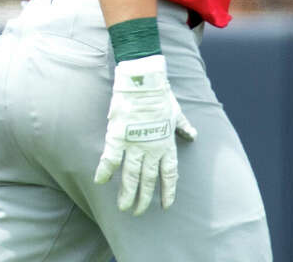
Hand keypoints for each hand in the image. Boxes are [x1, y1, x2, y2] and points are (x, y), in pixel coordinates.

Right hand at [94, 54, 196, 214]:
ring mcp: (134, 143)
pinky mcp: (118, 135)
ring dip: (127, 192)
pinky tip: (99, 181)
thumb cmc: (161, 94)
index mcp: (166, 144)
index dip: (167, 191)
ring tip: (123, 207)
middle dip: (143, 198)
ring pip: (130, 175)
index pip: (169, 174)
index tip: (165, 205)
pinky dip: (105, 170)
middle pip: (148, 180)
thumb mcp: (176, 112)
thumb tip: (192, 135)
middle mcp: (151, 148)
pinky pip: (110, 158)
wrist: (143, 81)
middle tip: (137, 212)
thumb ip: (183, 126)